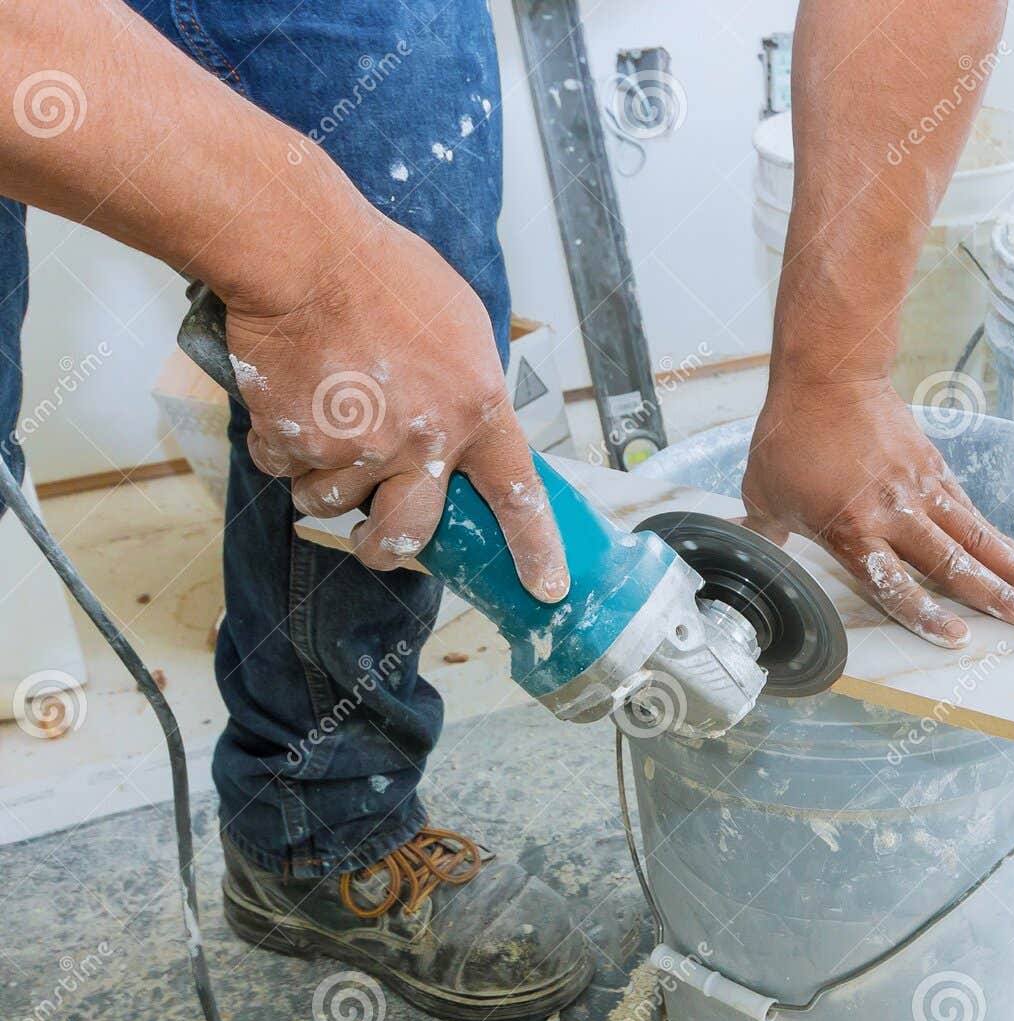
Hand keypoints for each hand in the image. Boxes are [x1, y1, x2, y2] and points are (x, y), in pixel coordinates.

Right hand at [221, 215, 568, 601]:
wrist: (306, 252)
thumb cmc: (384, 274)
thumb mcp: (461, 325)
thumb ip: (467, 387)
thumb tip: (464, 425)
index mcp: (477, 410)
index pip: (516, 493)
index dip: (533, 547)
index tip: (545, 589)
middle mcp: (424, 441)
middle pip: (409, 529)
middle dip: (387, 544)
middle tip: (375, 538)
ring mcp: (361, 447)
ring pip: (335, 504)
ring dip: (325, 482)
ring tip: (322, 426)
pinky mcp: (300, 442)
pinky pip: (286, 470)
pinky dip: (283, 447)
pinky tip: (291, 401)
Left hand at [741, 380, 1013, 647]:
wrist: (829, 375)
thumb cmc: (792, 435)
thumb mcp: (764, 491)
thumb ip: (767, 530)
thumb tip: (750, 549)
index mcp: (852, 529)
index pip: (895, 585)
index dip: (928, 616)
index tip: (960, 639)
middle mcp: (894, 514)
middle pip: (952, 564)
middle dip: (996, 596)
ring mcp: (920, 489)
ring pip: (975, 536)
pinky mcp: (934, 467)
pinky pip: (970, 510)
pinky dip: (998, 536)